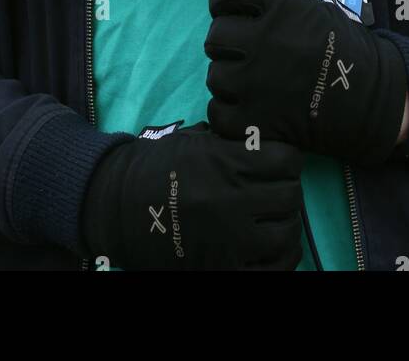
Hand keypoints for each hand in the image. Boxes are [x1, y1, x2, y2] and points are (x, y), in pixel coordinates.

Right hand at [79, 121, 303, 270]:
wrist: (117, 206)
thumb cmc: (157, 166)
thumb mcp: (194, 139)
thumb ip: (233, 141)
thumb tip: (266, 142)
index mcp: (224, 163)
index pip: (287, 160)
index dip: (286, 158)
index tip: (278, 161)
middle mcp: (231, 201)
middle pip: (291, 196)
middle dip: (287, 189)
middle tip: (276, 189)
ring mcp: (228, 241)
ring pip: (286, 234)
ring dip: (286, 225)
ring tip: (275, 220)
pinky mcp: (221, 270)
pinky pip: (272, 269)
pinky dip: (279, 258)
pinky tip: (270, 248)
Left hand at [204, 0, 407, 165]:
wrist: (371, 99)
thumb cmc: (344, 48)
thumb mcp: (312, 8)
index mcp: (282, 6)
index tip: (229, 6)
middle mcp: (264, 40)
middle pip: (216, 35)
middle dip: (227, 40)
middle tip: (243, 47)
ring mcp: (257, 83)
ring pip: (215, 75)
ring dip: (228, 76)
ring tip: (249, 79)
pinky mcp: (255, 121)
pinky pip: (218, 112)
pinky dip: (228, 111)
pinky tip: (246, 106)